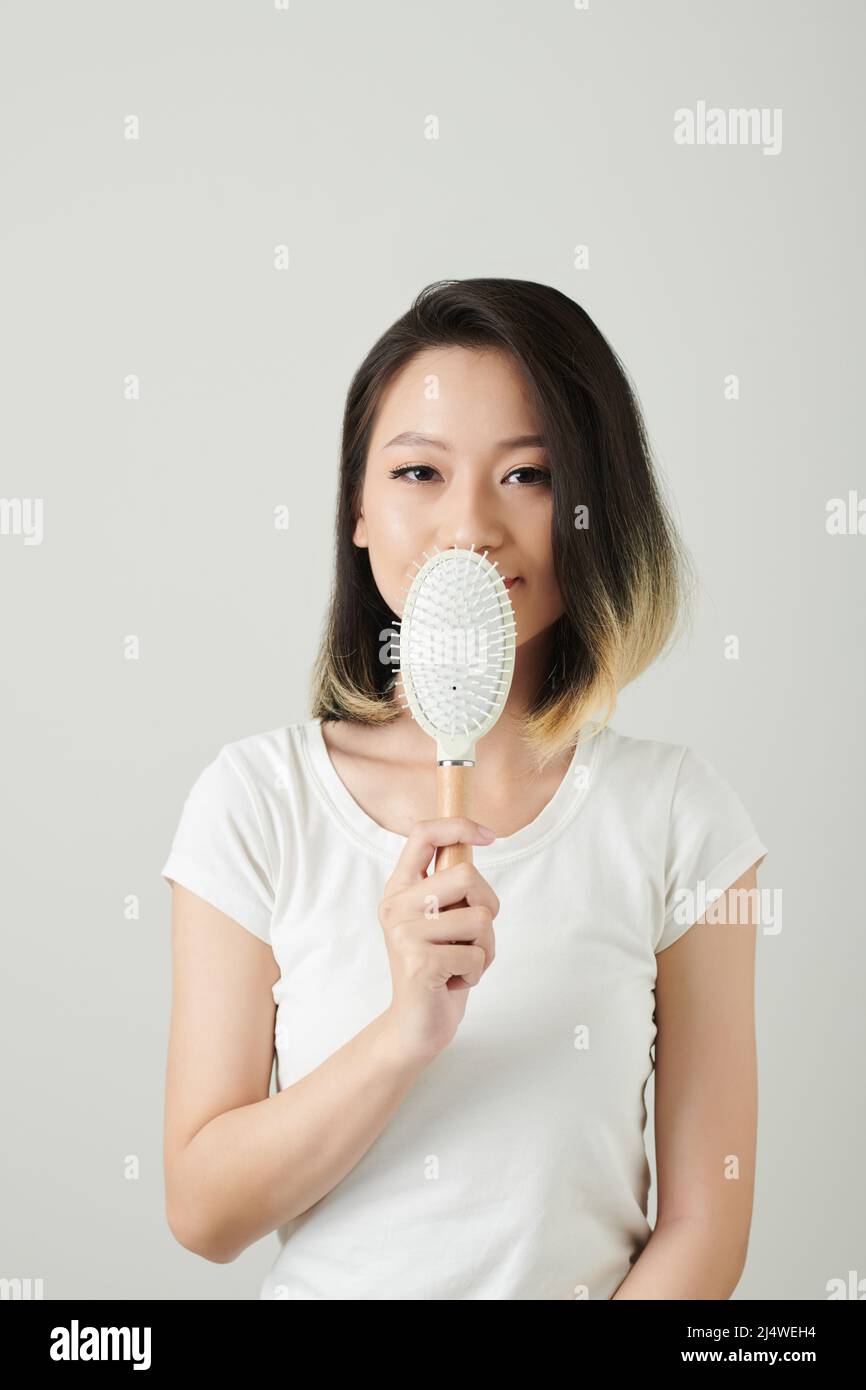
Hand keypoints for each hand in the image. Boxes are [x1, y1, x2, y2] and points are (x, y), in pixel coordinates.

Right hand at [378, 817, 499, 1061]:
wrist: (415, 1025)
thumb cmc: (438, 966)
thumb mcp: (439, 919)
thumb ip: (449, 885)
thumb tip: (476, 837)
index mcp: (399, 888)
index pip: (423, 834)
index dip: (459, 826)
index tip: (491, 836)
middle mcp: (396, 906)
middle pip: (467, 876)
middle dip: (488, 906)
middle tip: (474, 934)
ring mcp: (405, 934)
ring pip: (480, 919)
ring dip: (485, 947)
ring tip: (460, 963)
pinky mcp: (421, 963)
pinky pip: (477, 954)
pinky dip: (477, 971)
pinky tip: (453, 981)